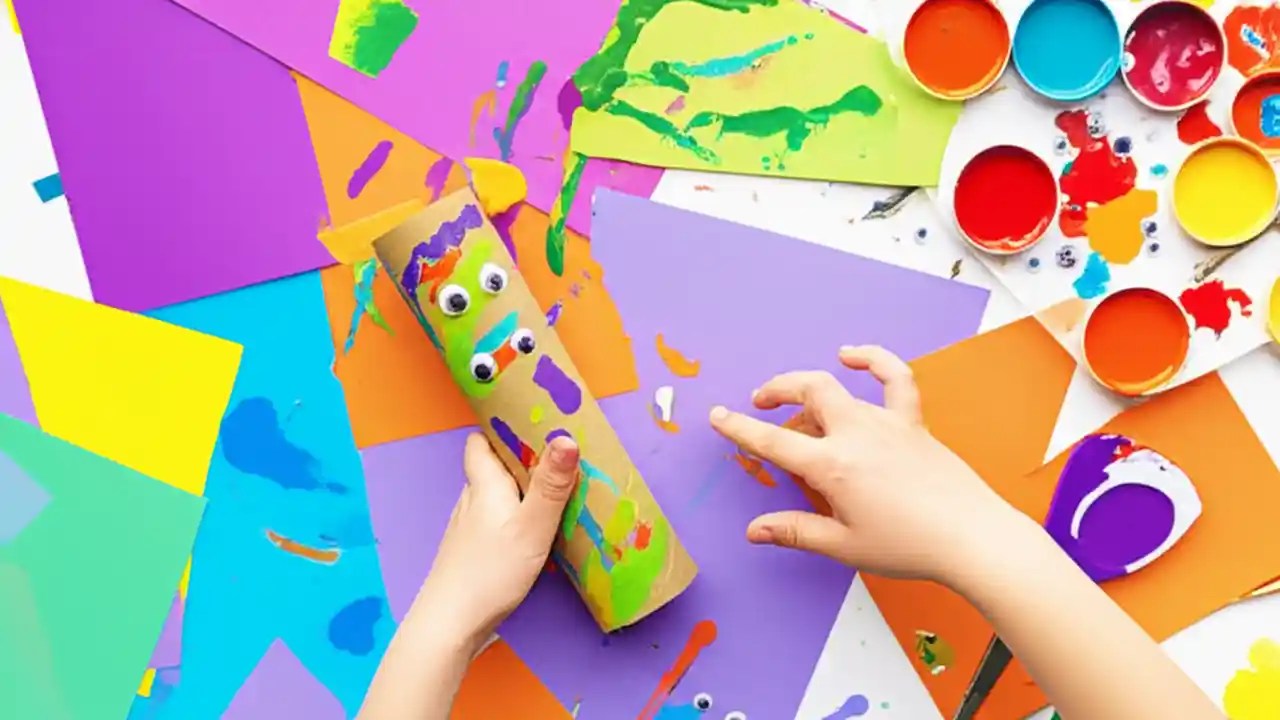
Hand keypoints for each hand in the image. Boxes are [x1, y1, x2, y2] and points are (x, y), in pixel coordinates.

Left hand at [412, 434, 579, 650]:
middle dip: (520, 458)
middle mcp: (471, 499)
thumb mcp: (531, 526)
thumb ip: (551, 486)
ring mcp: (468, 527)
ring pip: (494, 495)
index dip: (500, 429)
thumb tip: (567, 437)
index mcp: (484, 484)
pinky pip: (495, 520)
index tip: (529, 421)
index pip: (480, 442)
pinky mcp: (472, 551)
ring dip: (519, 489)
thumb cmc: (491, 571)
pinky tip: (533, 530)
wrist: (450, 623)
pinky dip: (513, 516)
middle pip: (491, 466)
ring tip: (553, 489)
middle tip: (556, 455)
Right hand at [709, 345, 1033, 587]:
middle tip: (758, 403)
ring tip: (799, 408)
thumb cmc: (910, 546)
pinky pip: (894, 378)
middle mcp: (856, 434)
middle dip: (775, 391)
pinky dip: (873, 359)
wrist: (972, 538)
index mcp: (832, 466)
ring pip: (839, 388)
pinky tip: (853, 355)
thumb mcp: (843, 545)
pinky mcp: (913, 423)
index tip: (718, 416)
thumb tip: (756, 531)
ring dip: (812, 391)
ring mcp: (887, 422)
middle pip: (806, 391)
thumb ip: (795, 531)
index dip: (739, 428)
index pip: (773, 441)